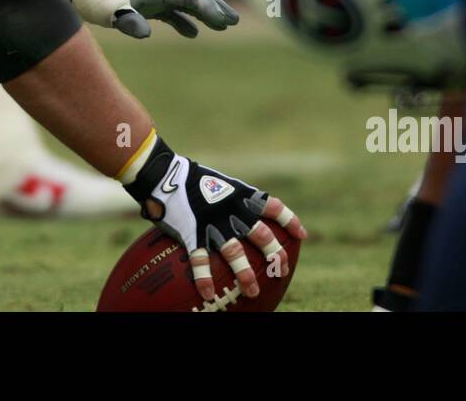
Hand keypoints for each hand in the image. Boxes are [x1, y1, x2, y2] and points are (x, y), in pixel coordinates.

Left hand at [64, 0, 238, 38]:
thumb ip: (124, 17)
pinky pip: (169, 12)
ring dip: (204, 12)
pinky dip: (183, 21)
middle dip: (213, 6)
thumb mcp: (104, 6)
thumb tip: (146, 33)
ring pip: (183, 3)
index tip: (221, 21)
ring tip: (225, 24)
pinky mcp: (141, 5)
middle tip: (233, 21)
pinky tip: (192, 34)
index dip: (206, 6)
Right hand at [125, 138, 305, 301]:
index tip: (302, 235)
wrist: (164, 172)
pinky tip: (208, 294)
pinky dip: (205, 278)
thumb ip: (233, 199)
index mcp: (241, 195)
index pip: (274, 208)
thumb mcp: (220, 183)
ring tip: (252, 292)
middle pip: (262, 235)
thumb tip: (244, 213)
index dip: (290, 221)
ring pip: (235, 253)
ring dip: (246, 275)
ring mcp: (213, 223)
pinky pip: (200, 260)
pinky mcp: (191, 233)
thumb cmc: (191, 177)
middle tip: (282, 270)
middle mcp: (232, 210)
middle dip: (276, 255)